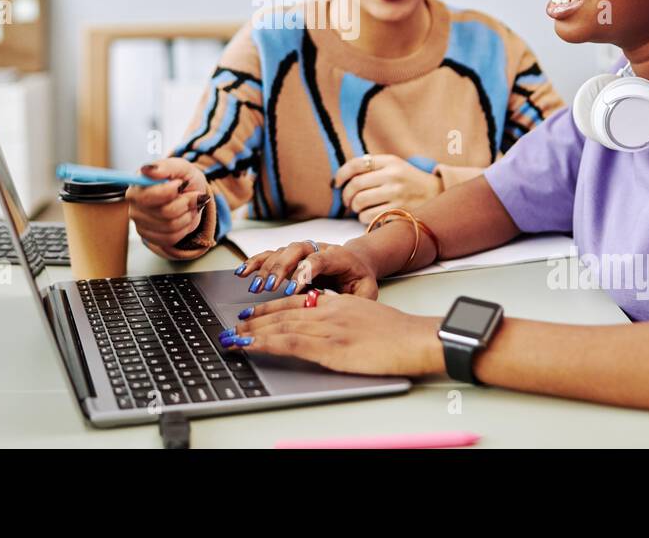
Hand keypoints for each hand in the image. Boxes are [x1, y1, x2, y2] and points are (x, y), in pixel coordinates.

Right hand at [126, 158, 209, 254]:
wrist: (190, 194)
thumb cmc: (184, 179)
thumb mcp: (181, 167)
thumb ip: (166, 167)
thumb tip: (147, 169)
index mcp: (138, 184)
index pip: (148, 196)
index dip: (169, 192)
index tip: (180, 183)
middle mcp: (134, 204)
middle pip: (164, 213)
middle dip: (185, 204)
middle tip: (192, 195)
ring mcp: (140, 222)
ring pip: (171, 227)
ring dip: (187, 215)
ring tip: (188, 206)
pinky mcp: (148, 236)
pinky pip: (171, 238)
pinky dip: (184, 228)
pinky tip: (183, 217)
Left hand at [221, 291, 443, 377]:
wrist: (416, 338)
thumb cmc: (399, 334)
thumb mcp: (367, 318)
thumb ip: (345, 319)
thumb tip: (332, 330)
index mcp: (337, 303)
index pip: (296, 302)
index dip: (271, 307)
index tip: (252, 313)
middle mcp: (328, 310)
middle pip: (282, 312)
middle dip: (254, 319)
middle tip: (233, 325)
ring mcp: (327, 327)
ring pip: (280, 325)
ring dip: (251, 331)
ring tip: (232, 337)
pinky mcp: (329, 346)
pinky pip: (288, 342)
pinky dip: (264, 343)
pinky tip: (249, 345)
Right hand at [232, 240, 378, 298]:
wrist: (358, 262)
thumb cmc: (360, 280)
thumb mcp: (366, 291)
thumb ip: (355, 300)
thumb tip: (337, 308)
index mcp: (338, 256)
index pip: (319, 259)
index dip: (304, 272)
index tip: (291, 290)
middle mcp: (317, 248)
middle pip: (295, 251)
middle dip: (280, 269)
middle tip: (269, 287)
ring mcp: (302, 251)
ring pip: (280, 252)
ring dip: (266, 269)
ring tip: (254, 287)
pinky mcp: (290, 257)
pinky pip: (270, 256)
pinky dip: (255, 263)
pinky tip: (242, 272)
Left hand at [334, 154, 441, 224]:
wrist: (437, 194)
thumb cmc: (408, 181)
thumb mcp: (394, 166)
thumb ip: (371, 168)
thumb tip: (340, 178)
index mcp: (390, 161)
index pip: (356, 164)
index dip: (341, 174)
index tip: (336, 183)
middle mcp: (393, 176)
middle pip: (355, 185)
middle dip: (346, 196)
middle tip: (347, 201)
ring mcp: (397, 195)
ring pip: (360, 203)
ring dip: (355, 208)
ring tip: (359, 208)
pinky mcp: (399, 212)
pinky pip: (369, 217)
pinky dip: (363, 218)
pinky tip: (369, 216)